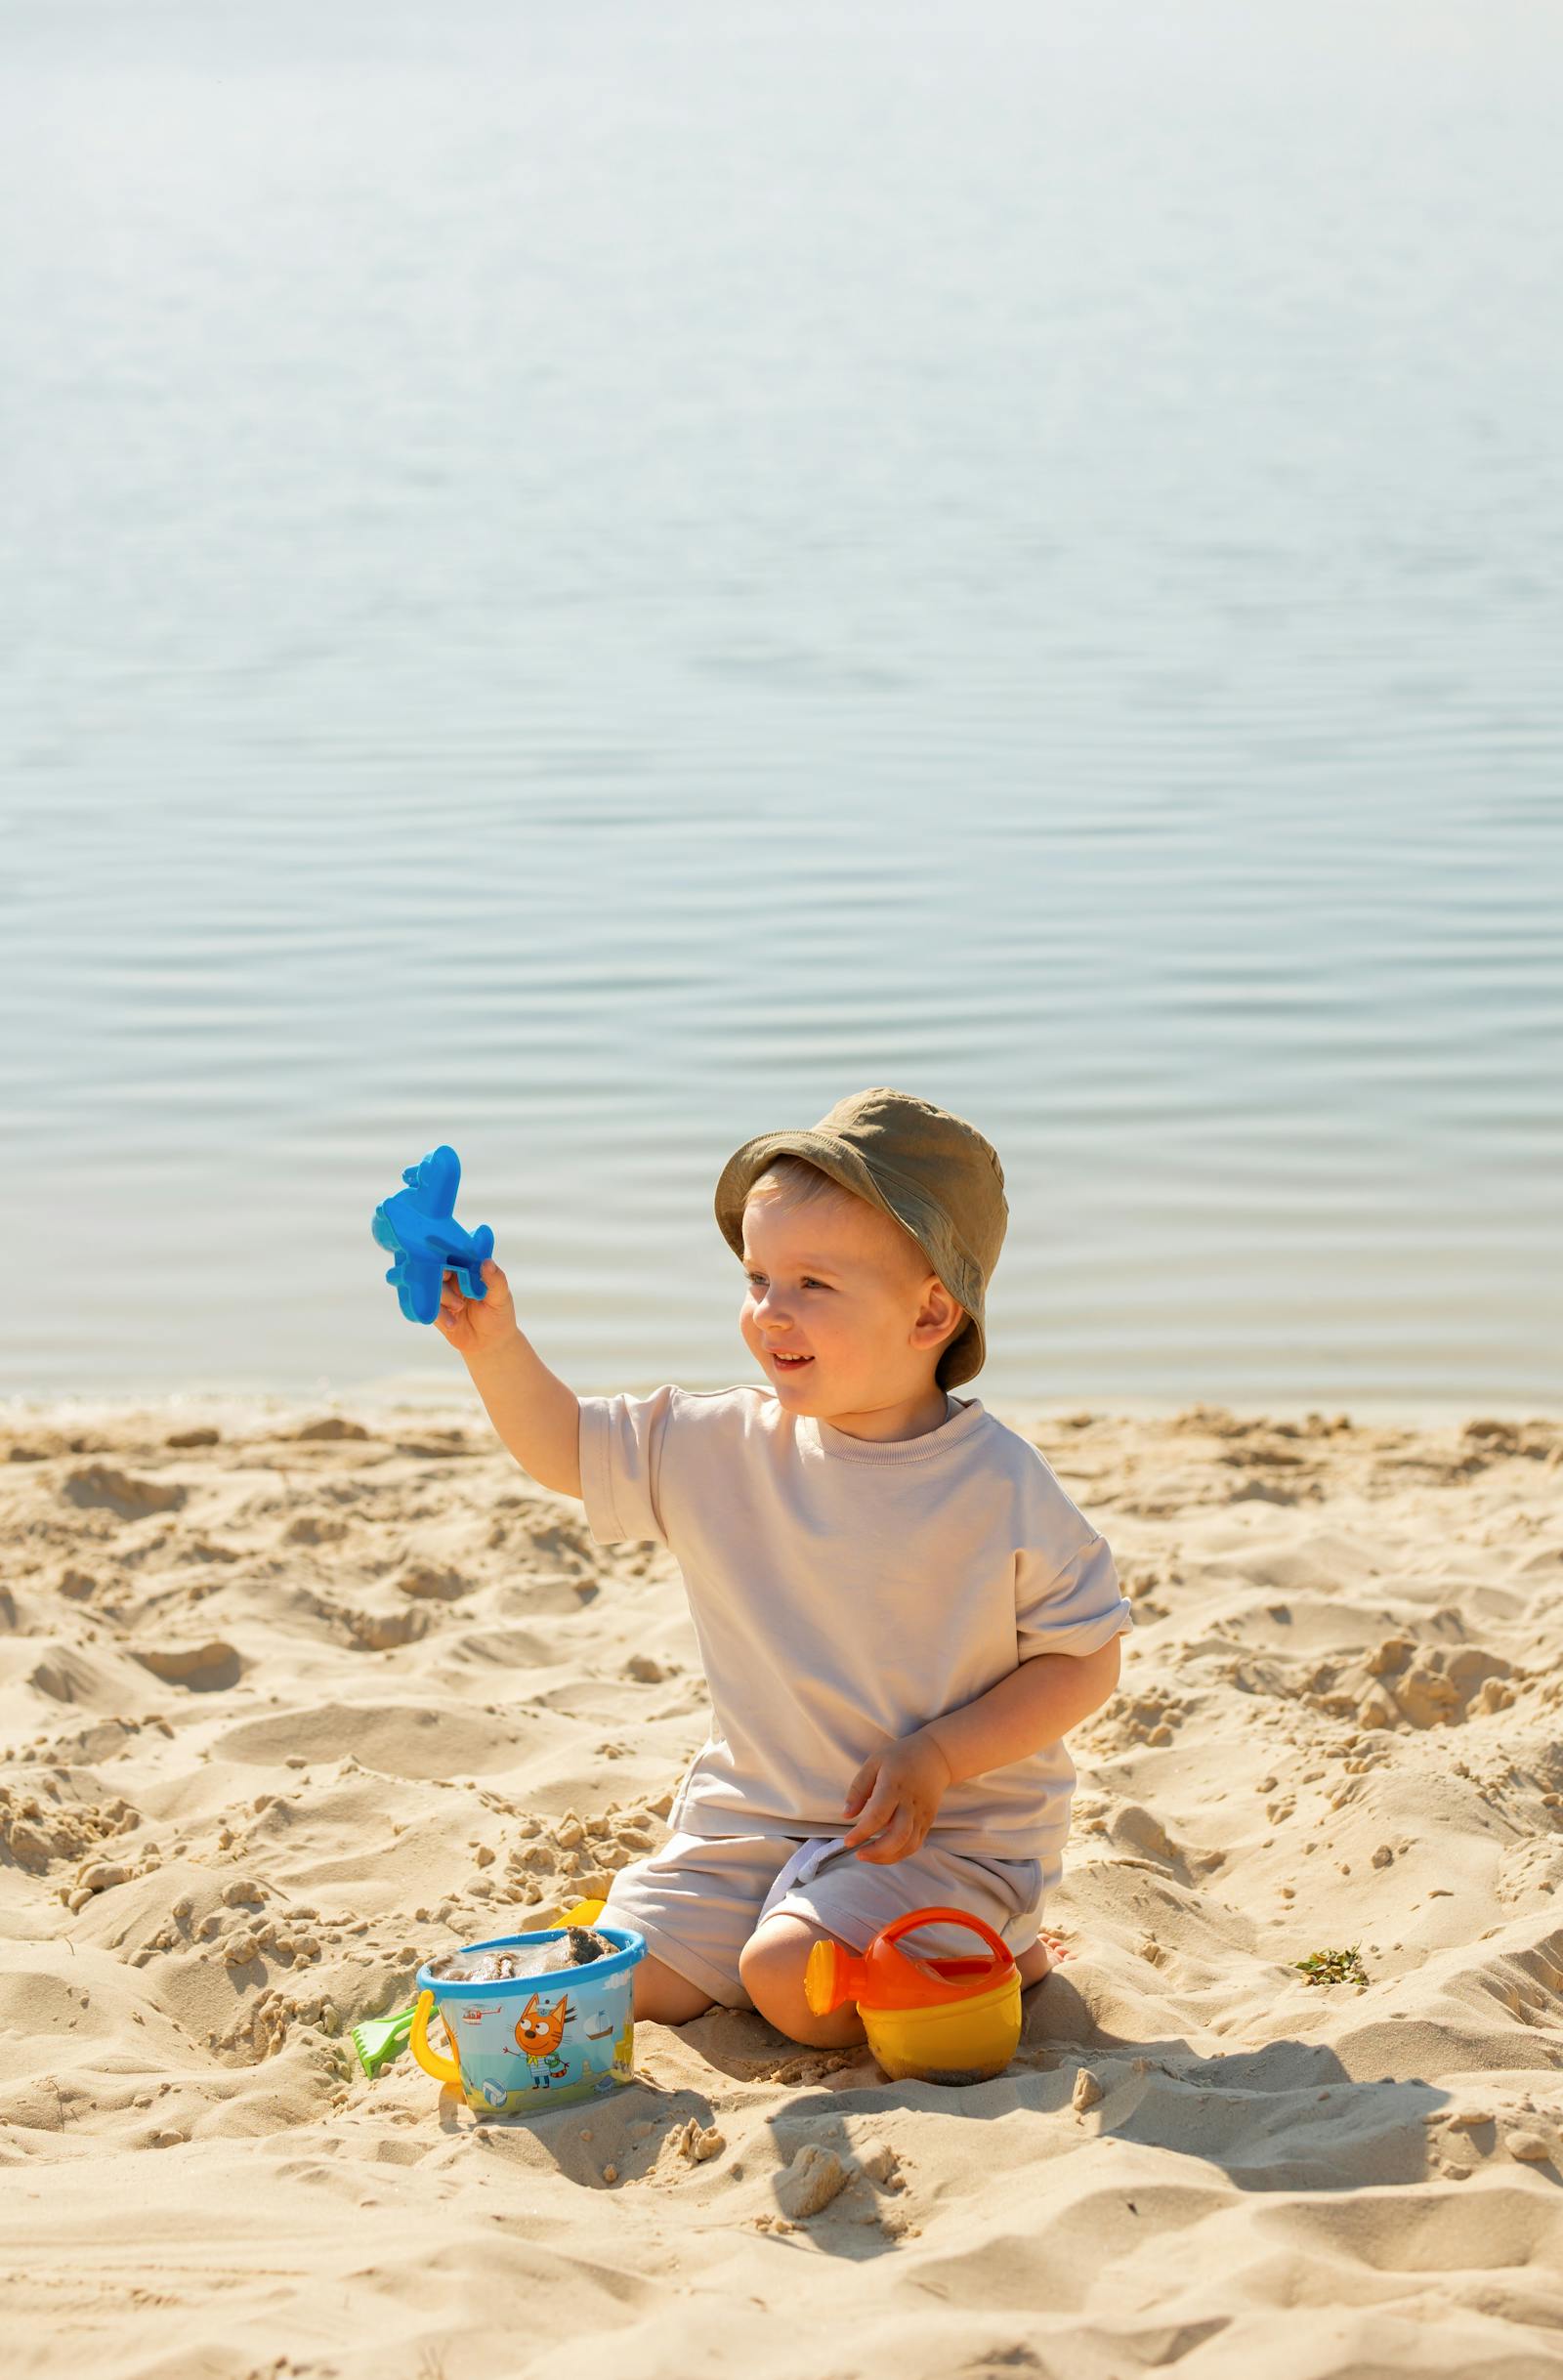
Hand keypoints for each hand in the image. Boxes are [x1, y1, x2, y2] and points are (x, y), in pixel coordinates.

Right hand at [432, 1259, 517, 1362]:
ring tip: (459, 1309)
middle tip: (449, 1282)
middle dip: (440, 1275)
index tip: (450, 1259)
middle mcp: (454, 1278)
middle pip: (437, 1267)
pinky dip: (438, 1314)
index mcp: (469, 1268)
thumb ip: (495, 1280)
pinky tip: (452, 1323)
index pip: (455, 1254)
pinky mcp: (435, 1310)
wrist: (489, 1344)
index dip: (449, 1254)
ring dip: (443, 1297)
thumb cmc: (499, 1316)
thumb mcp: (501, 1298)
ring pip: (431, 1286)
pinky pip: (428, 1307)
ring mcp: (443, 1294)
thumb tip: (487, 1262)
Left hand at [840, 1730, 952, 1863]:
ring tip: (869, 1856)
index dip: (862, 1832)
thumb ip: (858, 1789)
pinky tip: (884, 1853)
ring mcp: (922, 1814)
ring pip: (909, 1845)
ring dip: (888, 1857)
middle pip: (898, 1836)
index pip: (878, 1815)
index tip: (847, 1841)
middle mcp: (910, 1803)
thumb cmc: (900, 1757)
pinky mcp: (928, 1821)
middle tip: (858, 1854)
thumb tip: (847, 1816)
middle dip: (877, 1852)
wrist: (935, 1756)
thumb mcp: (874, 1763)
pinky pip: (916, 1844)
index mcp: (894, 1786)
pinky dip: (899, 1854)